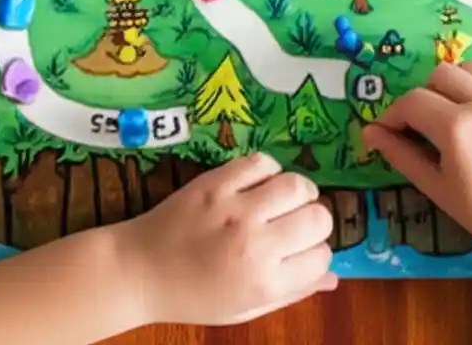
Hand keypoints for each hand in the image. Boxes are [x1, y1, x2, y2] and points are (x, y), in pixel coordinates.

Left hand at [113, 153, 337, 325]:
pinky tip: (259, 185)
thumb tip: (334, 277)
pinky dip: (269, 170)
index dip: (315, 254)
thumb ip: (293, 292)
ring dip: (299, 193)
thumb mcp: (245, 308)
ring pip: (298, 185)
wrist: (137, 271)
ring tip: (282, 202)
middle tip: (294, 227)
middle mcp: (255, 243)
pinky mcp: (216, 182)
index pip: (322, 256)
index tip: (299, 254)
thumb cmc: (192, 296)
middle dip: (314, 224)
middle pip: (319, 218)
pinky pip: (263, 162)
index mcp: (264, 281)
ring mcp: (235, 208)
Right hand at [363, 62, 471, 255]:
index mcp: (458, 129)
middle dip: (425, 95)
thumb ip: (402, 155)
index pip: (413, 102)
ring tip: (455, 115)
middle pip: (440, 74)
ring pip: (471, 69)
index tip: (389, 130)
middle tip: (424, 125)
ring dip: (454, 85)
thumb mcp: (437, 188)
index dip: (394, 114)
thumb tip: (370, 132)